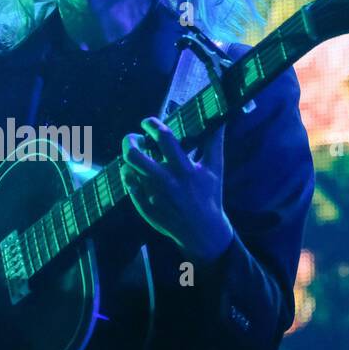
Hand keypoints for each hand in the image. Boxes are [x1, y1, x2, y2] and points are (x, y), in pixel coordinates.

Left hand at [121, 117, 233, 264]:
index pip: (164, 138)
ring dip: (130, 158)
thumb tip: (220, 119)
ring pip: (128, 169)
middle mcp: (165, 181)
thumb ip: (214, 141)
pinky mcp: (143, 206)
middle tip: (135, 138)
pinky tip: (137, 172)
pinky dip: (130, 175)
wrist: (202, 230)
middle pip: (135, 156)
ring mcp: (151, 195)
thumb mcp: (214, 168)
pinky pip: (128, 184)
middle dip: (130, 140)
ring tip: (137, 154)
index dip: (152, 125)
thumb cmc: (209, 195)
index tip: (147, 122)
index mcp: (184, 169)